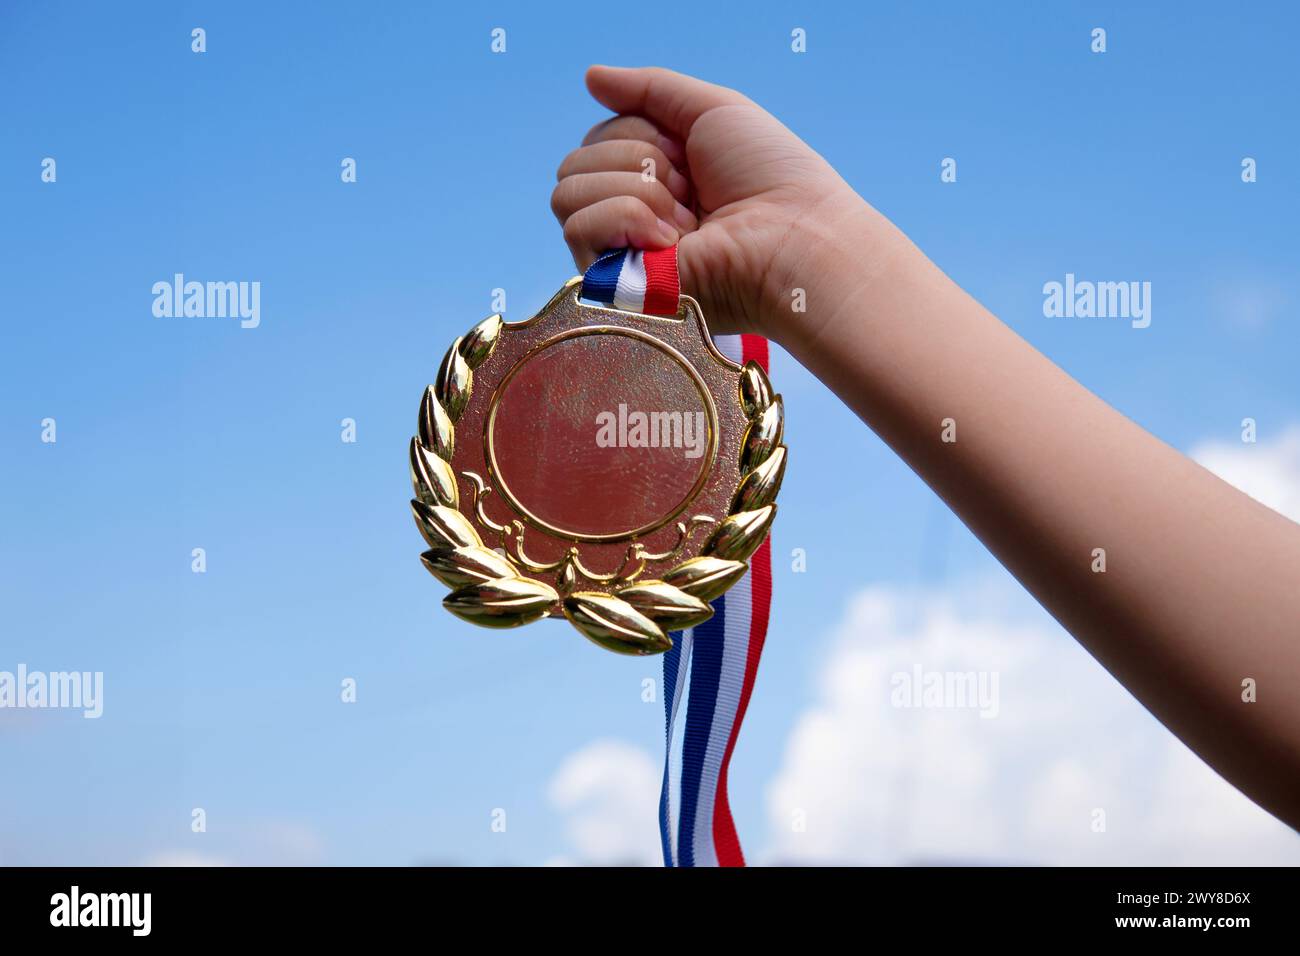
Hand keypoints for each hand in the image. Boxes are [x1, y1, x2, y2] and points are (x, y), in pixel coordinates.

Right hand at [553, 65, 871, 336]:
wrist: (791, 238)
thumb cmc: (768, 179)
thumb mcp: (710, 110)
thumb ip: (649, 89)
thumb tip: (590, 76)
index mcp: (651, 178)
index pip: (599, 136)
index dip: (643, 133)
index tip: (692, 158)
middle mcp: (629, 217)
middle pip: (576, 161)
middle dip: (638, 157)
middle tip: (691, 190)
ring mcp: (617, 253)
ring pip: (569, 191)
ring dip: (638, 190)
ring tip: (686, 220)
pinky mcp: (610, 286)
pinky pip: (578, 225)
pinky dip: (628, 219)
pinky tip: (671, 244)